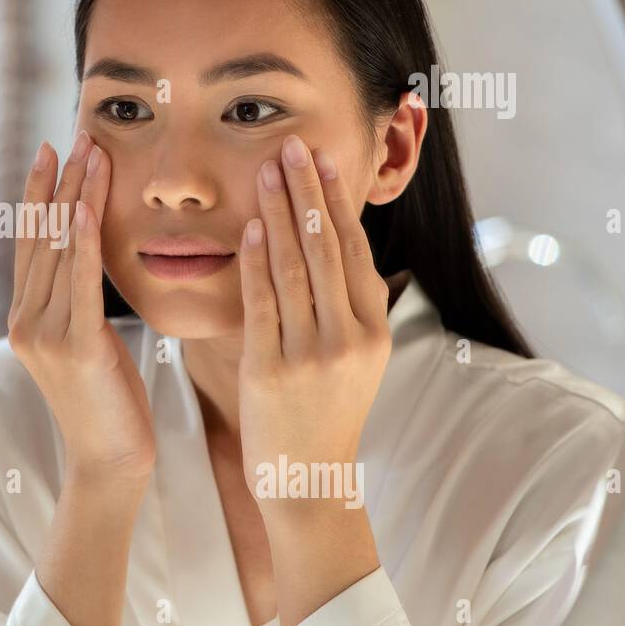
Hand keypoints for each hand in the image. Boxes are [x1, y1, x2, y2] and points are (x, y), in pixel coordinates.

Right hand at [7, 131, 153, 480]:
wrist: (109, 461)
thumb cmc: (108, 402)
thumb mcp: (87, 343)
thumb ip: (78, 304)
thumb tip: (90, 261)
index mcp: (25, 318)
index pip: (31, 242)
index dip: (40, 193)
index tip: (52, 150)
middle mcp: (25, 321)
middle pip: (42, 236)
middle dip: (60, 182)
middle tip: (77, 134)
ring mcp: (43, 335)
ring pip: (60, 250)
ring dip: (76, 196)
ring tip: (91, 153)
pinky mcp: (73, 348)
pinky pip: (78, 284)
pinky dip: (82, 242)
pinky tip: (86, 208)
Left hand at [235, 134, 391, 508]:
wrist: (307, 481)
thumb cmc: (323, 415)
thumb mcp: (353, 360)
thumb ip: (346, 308)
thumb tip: (336, 248)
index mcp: (373, 330)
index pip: (355, 250)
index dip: (339, 201)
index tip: (325, 159)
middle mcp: (349, 337)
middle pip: (327, 248)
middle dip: (308, 191)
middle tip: (293, 144)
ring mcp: (312, 354)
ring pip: (296, 266)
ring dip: (279, 212)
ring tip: (267, 169)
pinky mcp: (272, 369)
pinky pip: (263, 304)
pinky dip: (257, 261)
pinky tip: (251, 227)